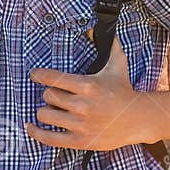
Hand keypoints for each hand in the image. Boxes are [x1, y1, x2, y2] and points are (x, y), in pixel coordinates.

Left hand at [25, 34, 154, 150]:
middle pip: (48, 96)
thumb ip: (108, 44)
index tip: (34, 75)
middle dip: (49, 94)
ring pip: (46, 115)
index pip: (53, 78)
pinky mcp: (80, 141)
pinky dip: (37, 133)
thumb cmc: (123, 90)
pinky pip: (50, 138)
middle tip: (55, 95)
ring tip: (51, 109)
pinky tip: (30, 127)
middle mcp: (82, 105)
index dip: (39, 75)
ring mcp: (81, 125)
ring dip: (45, 111)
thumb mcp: (117, 65)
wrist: (139, 119)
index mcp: (87, 85)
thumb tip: (93, 29)